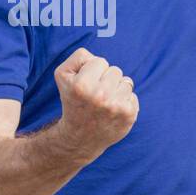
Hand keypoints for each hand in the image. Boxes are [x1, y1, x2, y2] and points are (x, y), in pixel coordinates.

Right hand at [54, 47, 138, 162]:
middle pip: (115, 70)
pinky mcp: (129, 115)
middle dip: (106, 79)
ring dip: (116, 89)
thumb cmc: (72, 100)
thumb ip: (79, 57)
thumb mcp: (63, 76)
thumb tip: (98, 58)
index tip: (85, 85)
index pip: (99, 61)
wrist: (80, 137)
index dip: (92, 70)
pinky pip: (132, 95)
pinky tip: (112, 111)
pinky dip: (124, 101)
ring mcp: (116, 107)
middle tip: (95, 95)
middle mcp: (100, 96)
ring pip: (126, 81)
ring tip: (104, 102)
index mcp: (82, 85)